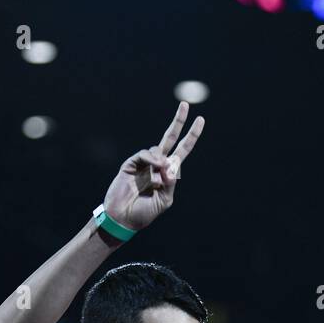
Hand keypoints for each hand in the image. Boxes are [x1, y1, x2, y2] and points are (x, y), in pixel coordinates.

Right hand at [102, 101, 204, 231]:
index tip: (200, 120)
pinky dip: (151, 160)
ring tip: (153, 184)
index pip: (182, 151)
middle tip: (186, 104)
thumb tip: (170, 163)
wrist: (122, 218)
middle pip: (170, 138)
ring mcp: (144, 163)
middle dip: (179, 122)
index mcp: (168, 173)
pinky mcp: (131, 163)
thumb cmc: (144, 213)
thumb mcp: (164, 200)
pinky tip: (153, 170)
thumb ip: (170, 182)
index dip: (191, 136)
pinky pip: (145, 154)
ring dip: (160, 165)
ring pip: (158, 150)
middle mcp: (157, 165)